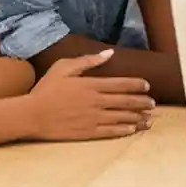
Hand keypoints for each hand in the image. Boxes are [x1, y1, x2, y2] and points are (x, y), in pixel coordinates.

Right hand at [26, 50, 155, 140]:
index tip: (147, 86)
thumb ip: (88, 61)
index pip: (121, 84)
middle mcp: (96, 102)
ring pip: (122, 118)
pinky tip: (132, 130)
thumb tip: (109, 54)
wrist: (31, 115)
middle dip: (142, 103)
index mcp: (92, 85)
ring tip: (149, 119)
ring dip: (138, 118)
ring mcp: (93, 118)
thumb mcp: (63, 67)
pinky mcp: (88, 132)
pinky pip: (110, 131)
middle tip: (153, 104)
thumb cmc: (46, 89)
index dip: (137, 85)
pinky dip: (124, 130)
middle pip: (126, 102)